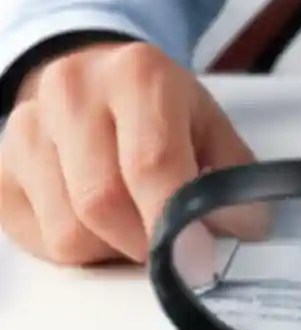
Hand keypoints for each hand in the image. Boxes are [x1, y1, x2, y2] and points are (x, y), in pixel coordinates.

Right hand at [0, 43, 256, 265]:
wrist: (95, 73)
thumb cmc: (158, 104)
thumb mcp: (208, 121)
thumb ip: (232, 173)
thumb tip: (245, 225)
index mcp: (137, 74)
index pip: (151, 161)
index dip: (176, 220)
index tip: (198, 256)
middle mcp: (72, 92)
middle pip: (102, 203)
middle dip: (145, 242)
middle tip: (172, 245)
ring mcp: (26, 128)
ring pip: (67, 232)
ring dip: (111, 249)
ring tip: (135, 222)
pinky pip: (36, 239)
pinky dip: (76, 248)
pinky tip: (98, 221)